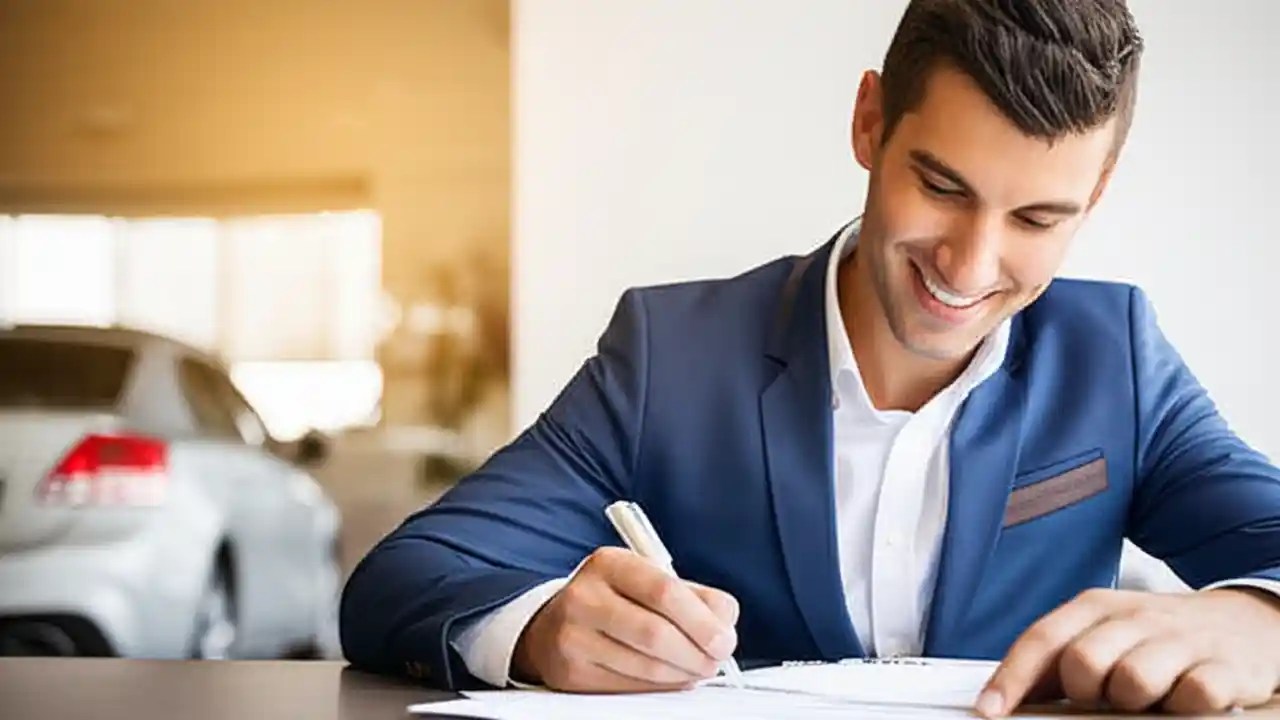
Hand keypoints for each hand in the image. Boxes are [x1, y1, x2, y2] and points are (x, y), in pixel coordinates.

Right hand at [511, 546, 738, 691]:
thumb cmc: (616, 602)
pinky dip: (660, 688)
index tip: (724, 640)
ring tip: (695, 669)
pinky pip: (630, 688)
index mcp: (610, 563)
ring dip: (683, 675)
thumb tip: (725, 623)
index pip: (664, 591)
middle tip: (715, 661)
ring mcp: (573, 636)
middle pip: (655, 633)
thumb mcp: (649, 581)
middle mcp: (585, 596)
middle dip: (697, 654)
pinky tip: (669, 678)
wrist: (555, 626)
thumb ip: (695, 596)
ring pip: (646, 666)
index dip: (701, 621)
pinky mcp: (571, 673)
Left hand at [976, 588, 1279, 716]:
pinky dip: (1182, 705)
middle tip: (1103, 697)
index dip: (1012, 677)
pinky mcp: (1223, 668)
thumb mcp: (1105, 633)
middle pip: (1083, 662)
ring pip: (1133, 681)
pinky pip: (1190, 695)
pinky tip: (1183, 700)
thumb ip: (1060, 660)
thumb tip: (1007, 696)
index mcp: (1096, 607)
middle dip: (1084, 691)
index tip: (990, 709)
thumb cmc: (1158, 637)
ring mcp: (1180, 641)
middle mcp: (1135, 617)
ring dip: (1134, 702)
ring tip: (1146, 698)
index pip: (1042, 639)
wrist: (1243, 623)